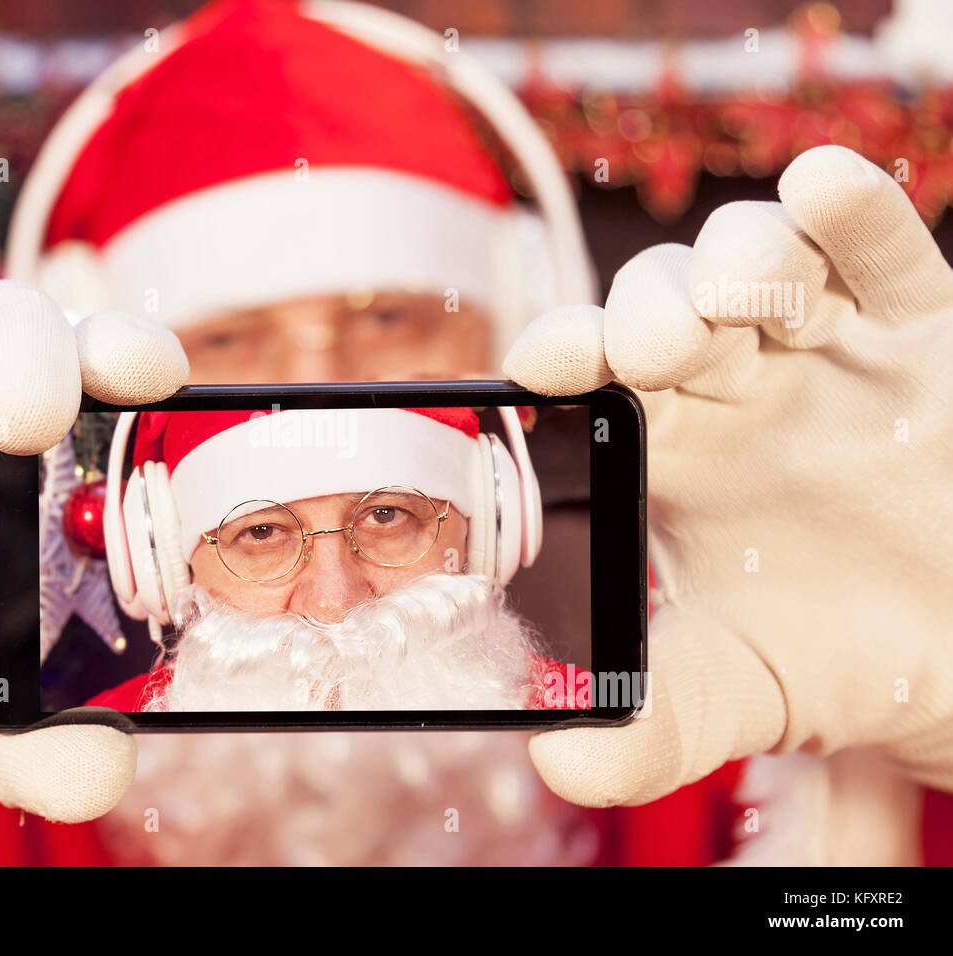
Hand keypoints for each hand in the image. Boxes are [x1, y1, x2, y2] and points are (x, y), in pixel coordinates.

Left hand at [504, 145, 952, 806]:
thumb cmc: (835, 659)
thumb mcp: (738, 694)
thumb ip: (653, 726)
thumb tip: (559, 762)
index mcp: (664, 449)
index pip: (591, 376)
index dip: (563, 351)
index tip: (541, 363)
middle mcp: (728, 383)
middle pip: (663, 302)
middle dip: (649, 308)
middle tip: (651, 351)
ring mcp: (824, 345)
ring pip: (758, 257)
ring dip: (736, 257)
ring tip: (735, 298)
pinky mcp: (921, 328)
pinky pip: (881, 250)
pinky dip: (852, 212)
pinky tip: (824, 192)